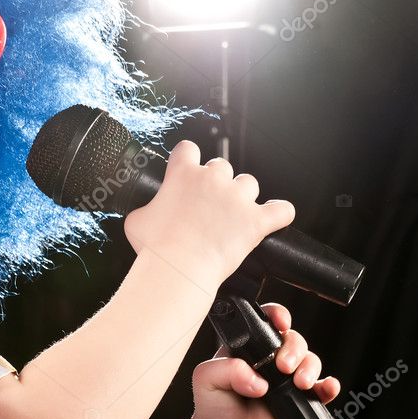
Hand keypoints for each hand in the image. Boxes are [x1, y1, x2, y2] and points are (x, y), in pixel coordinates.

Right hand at [123, 142, 295, 283]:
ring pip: (249, 184)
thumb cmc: (155, 248)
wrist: (177, 268)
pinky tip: (273, 218)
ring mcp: (237, 198)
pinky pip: (281, 210)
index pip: (188, 149)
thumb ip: (145, 208)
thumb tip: (146, 213)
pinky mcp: (256, 221)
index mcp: (182, 174)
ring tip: (233, 215)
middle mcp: (212, 179)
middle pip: (221, 166)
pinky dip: (279, 214)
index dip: (187, 160)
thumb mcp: (136, 220)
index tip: (186, 171)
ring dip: (243, 196)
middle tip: (207, 206)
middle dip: (216, 183)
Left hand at [187, 302, 340, 418]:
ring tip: (299, 383)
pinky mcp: (300, 400)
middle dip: (294, 348)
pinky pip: (322, 388)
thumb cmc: (213, 408)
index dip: (278, 316)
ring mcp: (287, 379)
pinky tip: (325, 389)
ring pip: (310, 360)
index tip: (281, 324)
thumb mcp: (206, 380)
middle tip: (283, 367)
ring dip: (310, 367)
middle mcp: (269, 359)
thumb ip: (226, 370)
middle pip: (293, 339)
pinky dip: (329, 386)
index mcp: (247, 347)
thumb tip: (256, 379)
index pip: (266, 322)